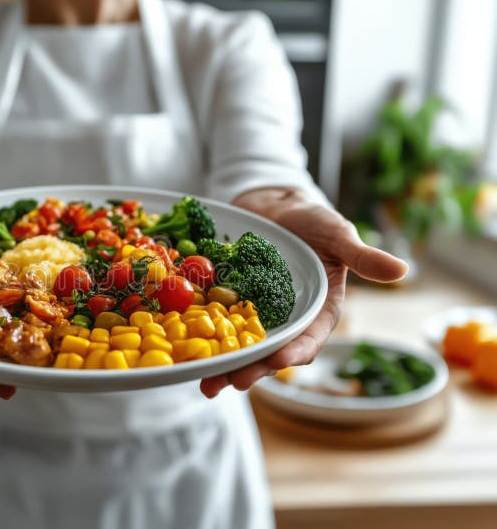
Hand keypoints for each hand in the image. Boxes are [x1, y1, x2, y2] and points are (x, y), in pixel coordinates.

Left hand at [200, 187, 407, 397]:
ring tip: (207, 384)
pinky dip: (203, 340)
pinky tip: (187, 357)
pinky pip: (216, 326)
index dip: (296, 351)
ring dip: (225, 367)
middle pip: (270, 352)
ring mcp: (255, 315)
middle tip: (236, 382)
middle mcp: (286, 320)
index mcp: (318, 311)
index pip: (310, 338)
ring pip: (241, 347)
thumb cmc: (312, 221)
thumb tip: (402, 270)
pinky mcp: (228, 305)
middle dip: (254, 369)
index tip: (281, 361)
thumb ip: (362, 256)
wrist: (273, 206)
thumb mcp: (337, 234)